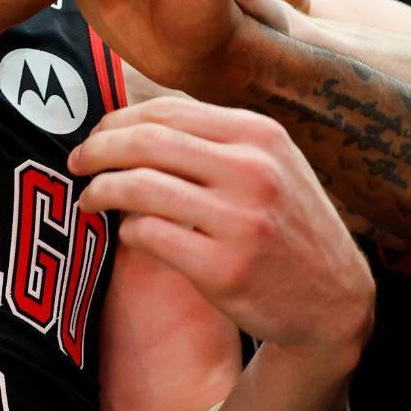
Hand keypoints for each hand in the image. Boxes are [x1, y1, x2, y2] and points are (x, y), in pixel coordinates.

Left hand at [72, 98, 374, 364]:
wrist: (335, 299)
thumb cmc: (290, 226)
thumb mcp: (273, 165)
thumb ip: (218, 139)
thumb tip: (139, 120)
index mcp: (260, 135)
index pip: (169, 111)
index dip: (120, 120)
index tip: (97, 134)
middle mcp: (252, 170)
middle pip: (148, 141)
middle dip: (98, 148)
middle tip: (76, 162)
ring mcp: (239, 220)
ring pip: (140, 187)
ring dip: (100, 191)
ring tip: (88, 200)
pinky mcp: (223, 269)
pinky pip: (148, 235)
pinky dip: (127, 230)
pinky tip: (127, 233)